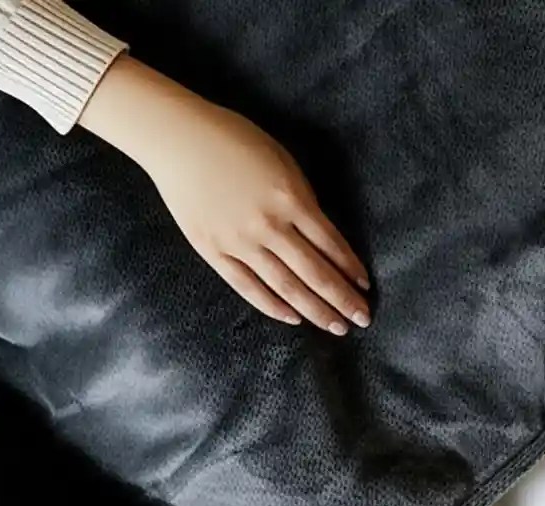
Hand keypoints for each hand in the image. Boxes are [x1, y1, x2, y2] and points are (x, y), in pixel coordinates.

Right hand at [80, 57, 370, 334]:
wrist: (178, 139)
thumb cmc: (235, 141)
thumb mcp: (283, 163)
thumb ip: (303, 201)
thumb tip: (320, 238)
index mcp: (292, 200)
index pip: (332, 245)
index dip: (351, 269)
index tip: (365, 286)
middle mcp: (270, 226)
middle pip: (315, 273)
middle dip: (343, 299)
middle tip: (362, 319)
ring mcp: (240, 242)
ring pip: (286, 287)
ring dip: (315, 310)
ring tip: (337, 327)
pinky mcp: (214, 251)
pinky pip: (248, 287)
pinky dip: (273, 306)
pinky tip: (294, 318)